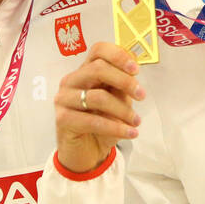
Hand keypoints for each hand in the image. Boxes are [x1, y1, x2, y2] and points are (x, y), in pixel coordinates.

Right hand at [55, 42, 145, 172]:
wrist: (86, 153)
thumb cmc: (102, 123)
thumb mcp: (117, 101)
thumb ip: (122, 86)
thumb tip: (134, 70)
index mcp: (85, 71)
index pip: (98, 51)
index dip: (118, 55)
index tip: (136, 70)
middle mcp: (71, 81)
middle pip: (98, 69)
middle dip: (124, 81)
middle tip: (142, 96)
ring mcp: (63, 99)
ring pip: (98, 97)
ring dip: (123, 110)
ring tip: (136, 122)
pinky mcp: (62, 119)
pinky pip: (93, 121)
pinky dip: (116, 128)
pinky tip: (130, 133)